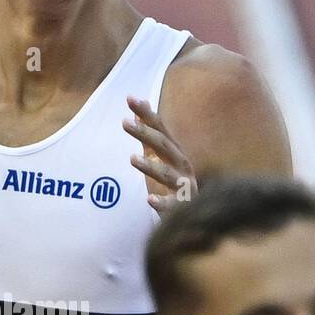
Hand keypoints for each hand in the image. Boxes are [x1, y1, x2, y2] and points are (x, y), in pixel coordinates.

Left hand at [123, 95, 196, 217]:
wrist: (191, 216)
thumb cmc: (170, 185)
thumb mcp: (159, 158)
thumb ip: (149, 136)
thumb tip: (139, 108)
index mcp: (175, 153)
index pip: (160, 129)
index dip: (146, 114)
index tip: (130, 98)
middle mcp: (182, 166)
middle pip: (164, 146)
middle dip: (145, 133)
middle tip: (124, 123)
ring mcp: (183, 187)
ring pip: (167, 174)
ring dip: (150, 166)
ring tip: (132, 158)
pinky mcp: (181, 208)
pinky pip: (171, 205)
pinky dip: (161, 202)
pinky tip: (149, 199)